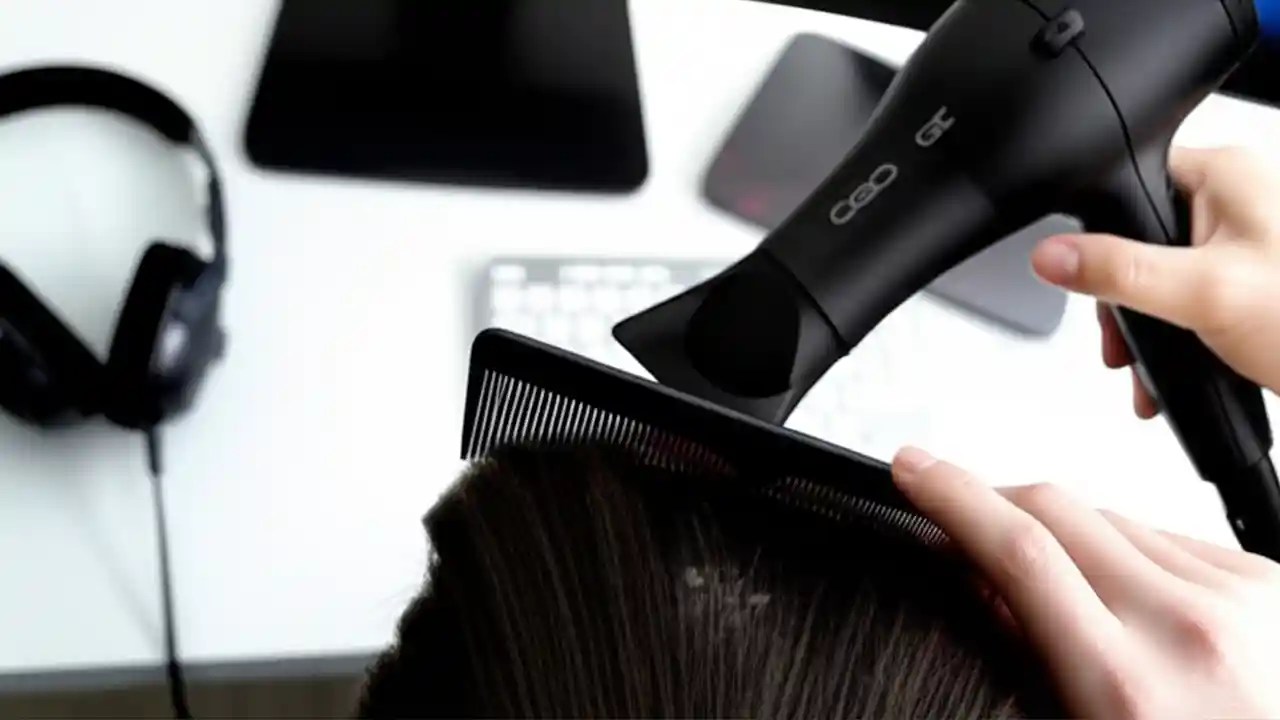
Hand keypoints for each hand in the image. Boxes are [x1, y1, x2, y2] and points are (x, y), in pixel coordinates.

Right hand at [891, 447, 1279, 719]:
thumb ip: (1033, 661)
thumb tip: (987, 586)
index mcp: (1128, 685)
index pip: (1019, 552)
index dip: (952, 497)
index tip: (914, 468)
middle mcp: (1187, 627)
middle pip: (1059, 511)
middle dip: (996, 500)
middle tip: (961, 509)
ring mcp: (1240, 596)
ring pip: (1115, 521)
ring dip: (1073, 538)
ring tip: (1071, 592)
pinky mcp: (1271, 580)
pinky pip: (1174, 539)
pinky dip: (1137, 555)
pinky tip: (1136, 597)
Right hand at [1030, 146, 1279, 416]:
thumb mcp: (1202, 295)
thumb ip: (1119, 273)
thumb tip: (1050, 255)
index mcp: (1223, 176)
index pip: (1128, 181)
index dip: (1098, 235)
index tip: (1090, 283)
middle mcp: (1232, 202)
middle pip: (1136, 236)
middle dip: (1121, 301)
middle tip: (1122, 342)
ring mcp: (1241, 243)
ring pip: (1158, 274)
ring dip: (1144, 326)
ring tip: (1146, 367)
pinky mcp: (1247, 281)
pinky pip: (1187, 298)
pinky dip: (1173, 336)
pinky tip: (1173, 369)